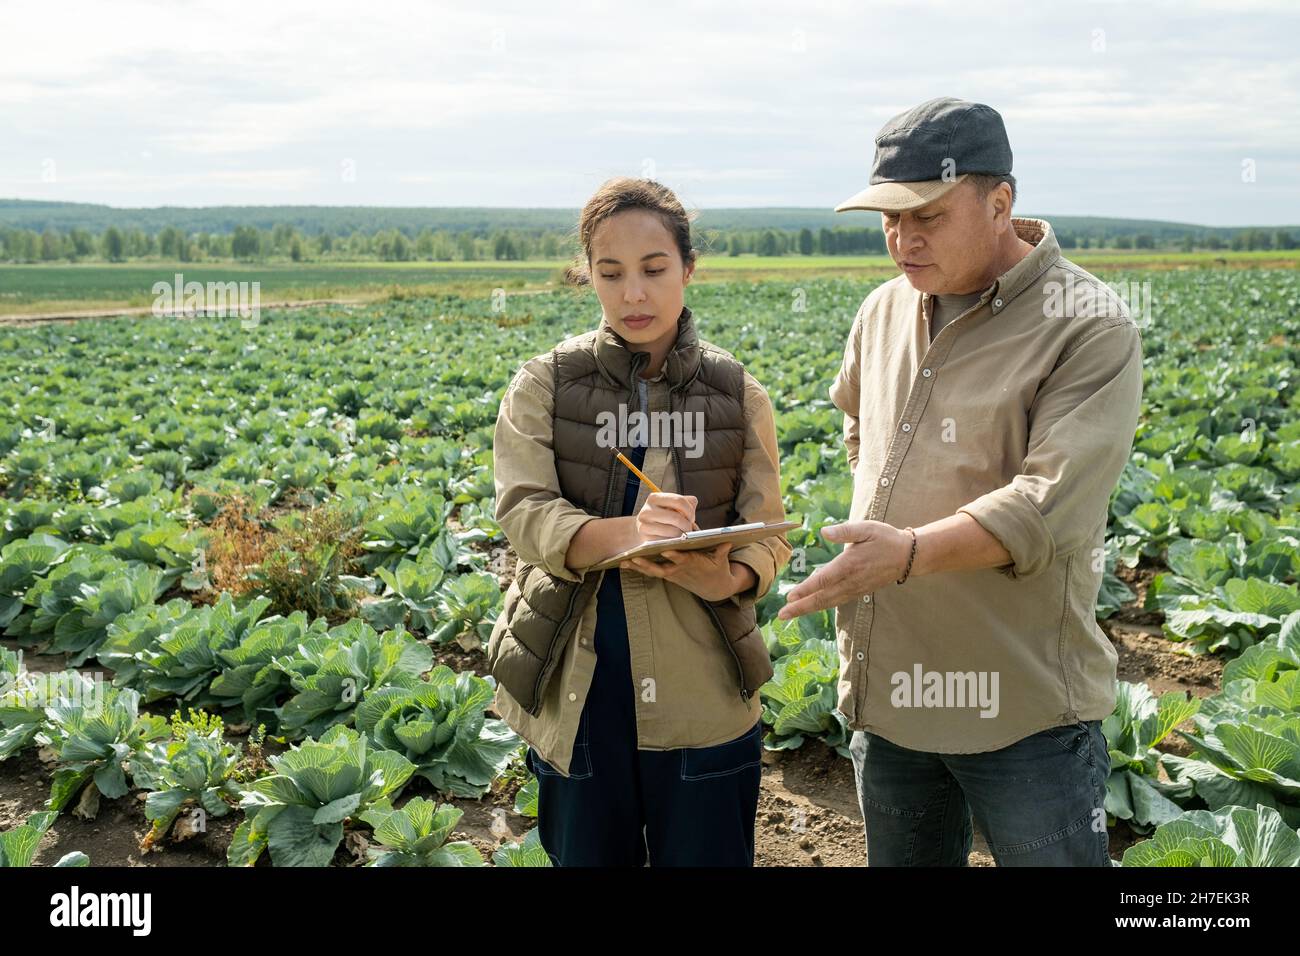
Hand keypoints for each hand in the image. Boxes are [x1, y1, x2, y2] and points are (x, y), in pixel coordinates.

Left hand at [621, 542, 749, 602]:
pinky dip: (638, 569)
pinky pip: (652, 573)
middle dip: (648, 564)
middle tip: (635, 558)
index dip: (673, 555)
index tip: (665, 550)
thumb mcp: (722, 559)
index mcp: (692, 563)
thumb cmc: (718, 569)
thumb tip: (727, 538)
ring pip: (653, 571)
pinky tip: (625, 564)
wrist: (714, 588)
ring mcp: (672, 574)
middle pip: (661, 567)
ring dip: (638, 567)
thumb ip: (722, 549)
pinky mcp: (668, 576)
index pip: (681, 558)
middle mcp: (679, 569)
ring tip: (624, 561)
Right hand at [636, 492, 696, 540]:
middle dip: (688, 525)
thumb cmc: (663, 517)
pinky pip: (668, 542)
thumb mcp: (671, 506)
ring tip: (683, 535)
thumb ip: (686, 502)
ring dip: (683, 535)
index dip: (690, 511)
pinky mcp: (646, 540)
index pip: (679, 501)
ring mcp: (644, 526)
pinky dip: (675, 543)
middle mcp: (647, 511)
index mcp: (654, 498)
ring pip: (673, 531)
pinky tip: (675, 541)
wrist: (643, 531)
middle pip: (676, 518)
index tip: (691, 518)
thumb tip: (693, 505)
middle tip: (689, 530)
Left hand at [777, 520, 912, 619]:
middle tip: (782, 615)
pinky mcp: (858, 591)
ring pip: (828, 602)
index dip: (805, 589)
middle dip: (801, 607)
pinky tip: (809, 607)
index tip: (789, 597)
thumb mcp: (866, 528)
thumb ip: (845, 531)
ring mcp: (855, 589)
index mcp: (850, 564)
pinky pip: (836, 601)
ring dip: (808, 609)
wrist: (908, 556)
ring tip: (789, 614)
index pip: (823, 580)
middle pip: (822, 597)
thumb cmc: (885, 539)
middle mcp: (851, 580)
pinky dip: (821, 606)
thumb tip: (823, 531)